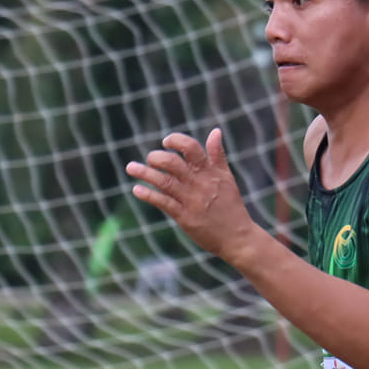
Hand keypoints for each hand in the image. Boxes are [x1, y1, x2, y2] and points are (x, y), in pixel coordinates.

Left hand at [126, 129, 259, 260]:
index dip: (175, 141)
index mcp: (210, 172)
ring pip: (163, 181)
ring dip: (144, 173)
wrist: (238, 237)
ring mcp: (191, 200)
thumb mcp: (227, 177)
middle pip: (172, 163)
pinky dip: (148, 195)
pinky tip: (136, 189)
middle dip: (155, 157)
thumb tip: (215, 131)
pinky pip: (163, 203)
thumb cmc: (231, 206)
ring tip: (131, 167)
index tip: (165, 142)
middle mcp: (199, 183)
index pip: (191, 148)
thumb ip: (218, 155)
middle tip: (150, 159)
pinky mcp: (185, 217)